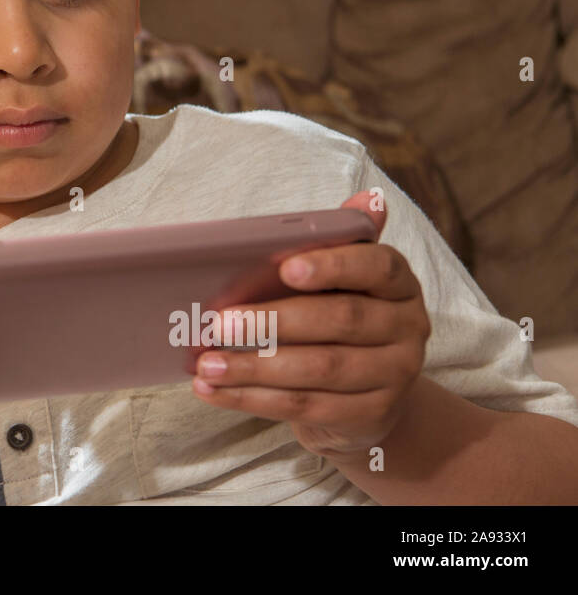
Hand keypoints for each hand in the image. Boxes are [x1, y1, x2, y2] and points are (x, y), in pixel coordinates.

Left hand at [190, 190, 431, 463]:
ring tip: (207, 363)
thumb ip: (337, 242)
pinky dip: (253, 399)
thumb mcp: (340, 280)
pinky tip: (214, 390)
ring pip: (319, 369)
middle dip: (274, 321)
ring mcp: (395, 375)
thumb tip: (366, 198)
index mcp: (398, 283)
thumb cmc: (337, 319)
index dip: (332, 265)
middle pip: (340, 321)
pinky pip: (306, 407)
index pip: (375, 266)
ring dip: (254, 367)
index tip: (285, 267)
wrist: (368, 397)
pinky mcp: (371, 415)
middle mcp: (408, 327)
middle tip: (219, 323)